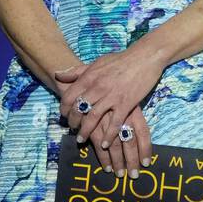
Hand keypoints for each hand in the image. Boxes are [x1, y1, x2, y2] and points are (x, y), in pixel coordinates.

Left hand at [53, 48, 160, 175]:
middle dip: (72, 122)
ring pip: (93, 118)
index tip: (64, 116)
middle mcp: (97, 87)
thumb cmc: (120, 60)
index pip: (69, 96)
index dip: (64, 108)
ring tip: (81, 139)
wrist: (144, 57)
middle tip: (72, 129)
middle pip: (78, 109)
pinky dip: (108, 135)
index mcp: (89, 77)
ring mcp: (111, 96)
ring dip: (85, 131)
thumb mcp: (96, 62)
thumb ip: (77, 71)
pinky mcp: (126, 104)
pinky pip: (114, 123)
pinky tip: (104, 144)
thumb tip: (57, 75)